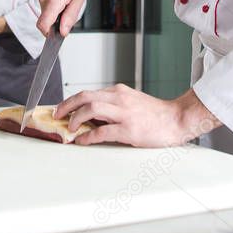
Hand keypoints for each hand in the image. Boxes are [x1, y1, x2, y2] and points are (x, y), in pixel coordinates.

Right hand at [35, 0, 92, 35]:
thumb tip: (62, 31)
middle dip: (56, 18)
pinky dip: (53, 0)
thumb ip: (70, 16)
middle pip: (45, 17)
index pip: (42, 24)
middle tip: (70, 7)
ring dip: (56, 8)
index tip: (55, 34)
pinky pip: (45, 0)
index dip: (48, 33)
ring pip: (46, 8)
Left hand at [54, 86, 220, 146]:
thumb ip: (112, 106)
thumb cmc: (155, 114)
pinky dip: (88, 136)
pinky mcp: (129, 129)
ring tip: (70, 129)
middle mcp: (119, 98)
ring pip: (91, 109)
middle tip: (56, 115)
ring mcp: (124, 113)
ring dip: (75, 119)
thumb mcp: (131, 103)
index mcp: (118, 92)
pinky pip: (102, 131)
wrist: (176, 119)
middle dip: (66, 106)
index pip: (88, 93)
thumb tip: (89, 118)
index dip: (71, 101)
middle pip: (85, 97)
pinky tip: (82, 141)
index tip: (61, 109)